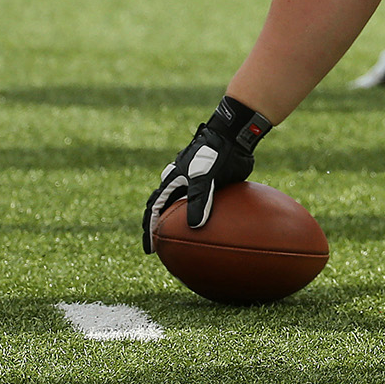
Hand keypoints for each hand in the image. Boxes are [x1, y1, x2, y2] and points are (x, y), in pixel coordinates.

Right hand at [142, 96, 272, 252]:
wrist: (234, 135)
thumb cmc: (216, 152)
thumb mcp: (205, 176)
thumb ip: (199, 200)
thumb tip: (194, 227)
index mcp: (173, 181)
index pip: (155, 209)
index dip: (150, 229)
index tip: (150, 248)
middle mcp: (181, 182)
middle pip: (166, 208)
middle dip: (162, 228)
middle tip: (164, 247)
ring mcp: (196, 182)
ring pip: (185, 206)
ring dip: (183, 223)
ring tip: (186, 241)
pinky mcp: (213, 182)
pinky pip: (206, 203)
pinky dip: (206, 216)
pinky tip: (215, 229)